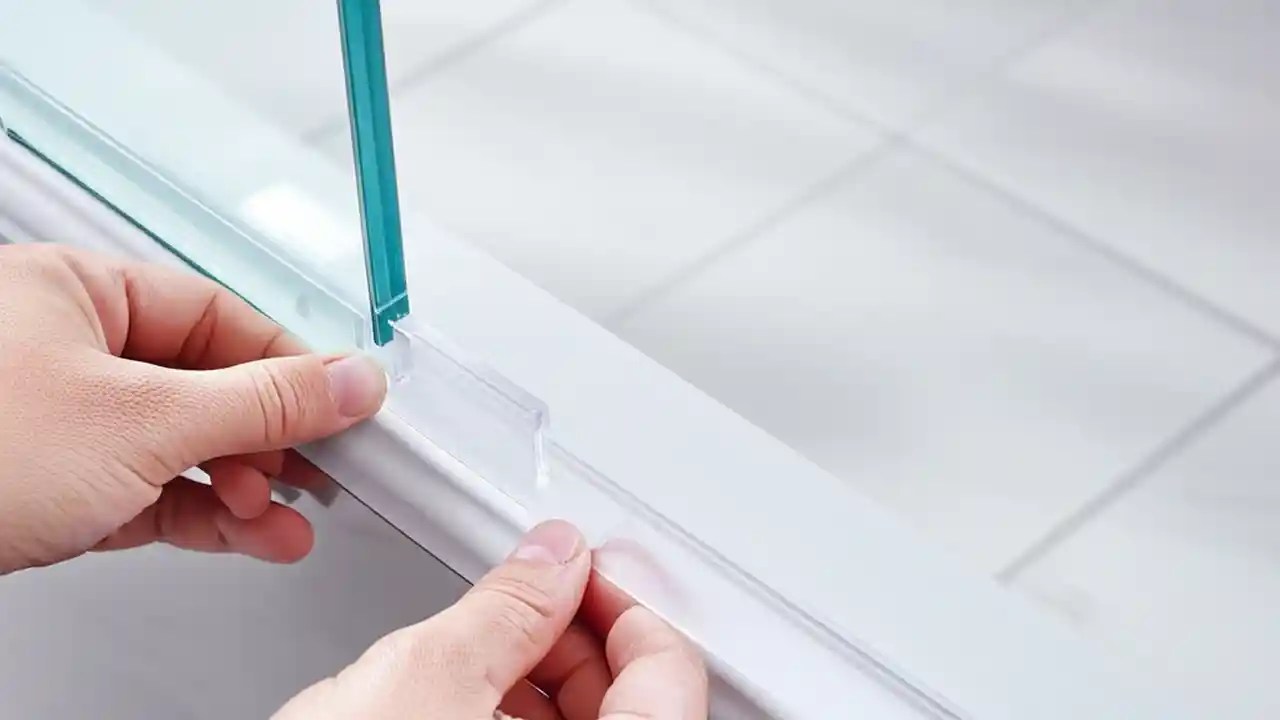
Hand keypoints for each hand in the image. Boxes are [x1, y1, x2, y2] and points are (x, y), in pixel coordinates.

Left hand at [0, 244, 386, 572]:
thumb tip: (349, 379)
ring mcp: (62, 422)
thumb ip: (260, 402)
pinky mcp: (55, 485)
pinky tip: (249, 534)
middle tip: (322, 470)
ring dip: (244, 490)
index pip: (220, 319)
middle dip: (268, 442)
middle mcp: (69, 349)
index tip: (346, 402)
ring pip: (182, 447)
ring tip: (288, 520)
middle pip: (207, 386)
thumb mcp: (140, 420)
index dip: (292, 365)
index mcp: (81, 293)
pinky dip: (204, 516)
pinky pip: (152, 492)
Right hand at [276, 520, 708, 719]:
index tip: (573, 571)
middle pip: (637, 706)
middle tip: (524, 601)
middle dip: (576, 641)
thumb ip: (505, 610)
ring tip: (483, 650)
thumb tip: (549, 562)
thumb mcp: (420, 682)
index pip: (670, 672)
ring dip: (545, 684)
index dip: (618, 601)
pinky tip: (469, 705)